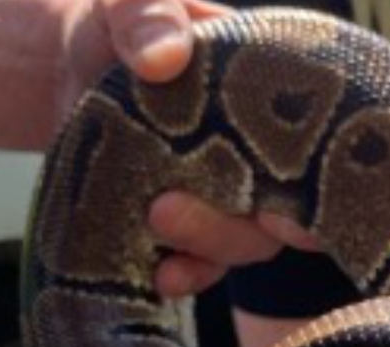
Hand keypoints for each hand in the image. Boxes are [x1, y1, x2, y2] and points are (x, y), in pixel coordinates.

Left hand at [66, 1, 322, 296]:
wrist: (67, 63)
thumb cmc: (121, 24)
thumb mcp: (129, 3)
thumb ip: (147, 15)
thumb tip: (165, 59)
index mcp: (276, 94)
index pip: (320, 144)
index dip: (322, 184)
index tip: (286, 205)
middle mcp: (267, 153)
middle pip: (285, 211)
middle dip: (235, 222)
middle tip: (167, 208)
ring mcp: (229, 194)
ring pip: (245, 240)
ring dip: (208, 245)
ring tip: (153, 222)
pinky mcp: (187, 226)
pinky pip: (203, 263)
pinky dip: (186, 274)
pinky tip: (159, 276)